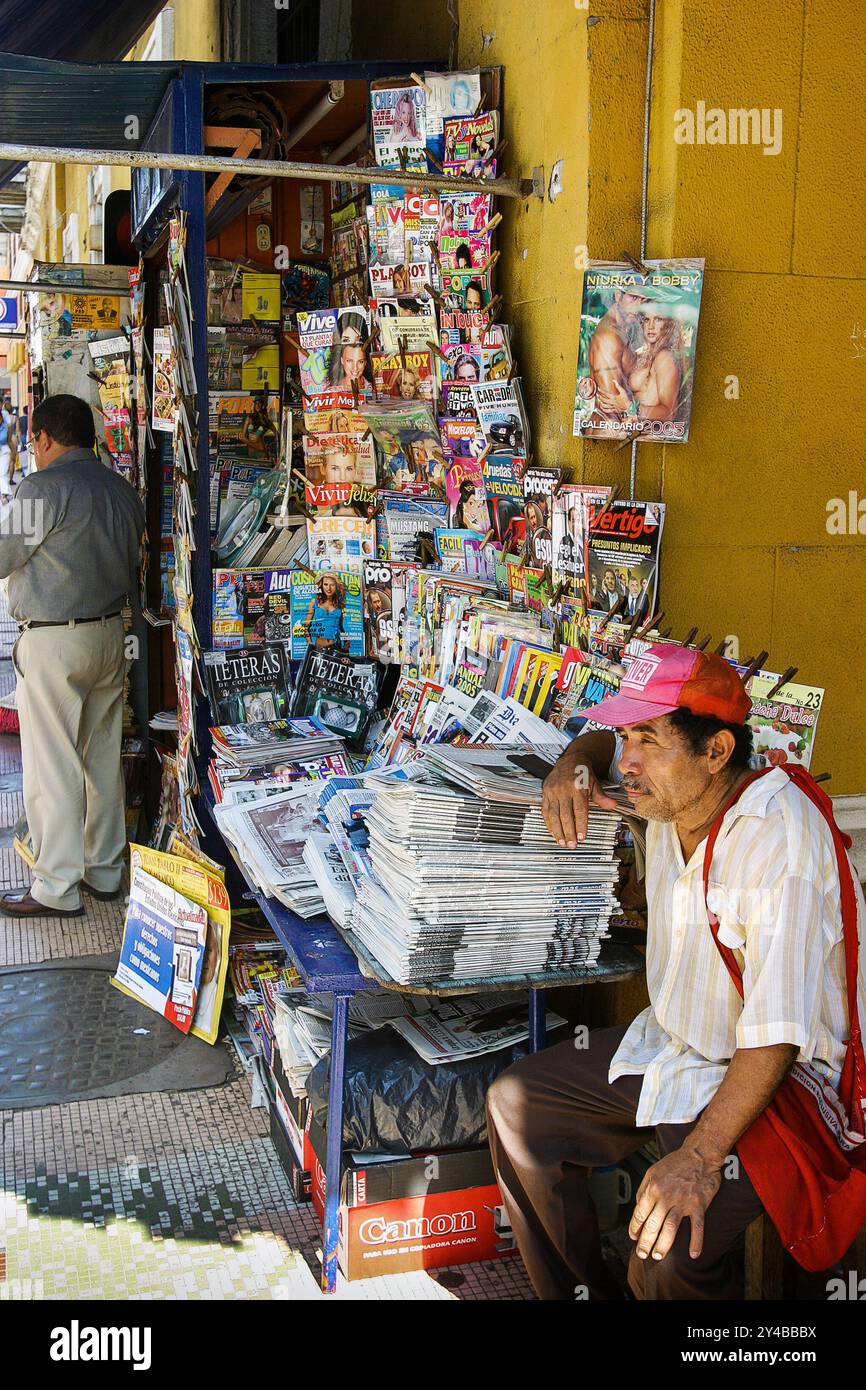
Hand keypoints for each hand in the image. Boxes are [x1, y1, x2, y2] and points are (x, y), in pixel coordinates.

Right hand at [541, 755, 618, 847]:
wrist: (569, 760)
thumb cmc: (583, 773)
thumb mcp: (594, 783)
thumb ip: (602, 797)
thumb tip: (613, 805)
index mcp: (577, 787)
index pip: (579, 810)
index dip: (581, 825)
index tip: (582, 837)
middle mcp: (563, 790)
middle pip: (565, 815)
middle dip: (569, 832)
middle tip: (572, 845)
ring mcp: (552, 792)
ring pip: (553, 815)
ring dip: (557, 831)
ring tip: (562, 842)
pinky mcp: (545, 793)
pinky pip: (545, 811)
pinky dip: (548, 823)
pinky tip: (553, 832)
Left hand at [595, 377, 631, 412]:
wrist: (629, 407)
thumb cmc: (626, 399)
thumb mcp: (623, 391)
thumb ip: (618, 386)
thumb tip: (613, 380)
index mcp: (614, 398)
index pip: (606, 394)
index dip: (601, 391)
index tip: (598, 389)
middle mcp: (612, 403)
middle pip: (603, 400)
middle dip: (599, 396)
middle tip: (597, 394)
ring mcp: (612, 407)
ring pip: (604, 405)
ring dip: (600, 402)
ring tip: (598, 400)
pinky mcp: (614, 411)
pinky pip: (607, 411)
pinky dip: (603, 409)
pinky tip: (601, 407)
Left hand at [628, 1145, 722, 1262]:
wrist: (699, 1154)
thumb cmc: (675, 1163)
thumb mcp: (652, 1171)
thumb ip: (644, 1189)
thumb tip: (638, 1207)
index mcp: (653, 1188)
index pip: (640, 1213)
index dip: (635, 1228)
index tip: (633, 1238)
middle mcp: (666, 1197)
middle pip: (653, 1224)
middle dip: (646, 1242)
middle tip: (643, 1255)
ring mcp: (683, 1202)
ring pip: (670, 1229)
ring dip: (663, 1245)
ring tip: (658, 1256)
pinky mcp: (699, 1205)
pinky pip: (697, 1227)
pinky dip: (695, 1242)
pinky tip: (693, 1254)